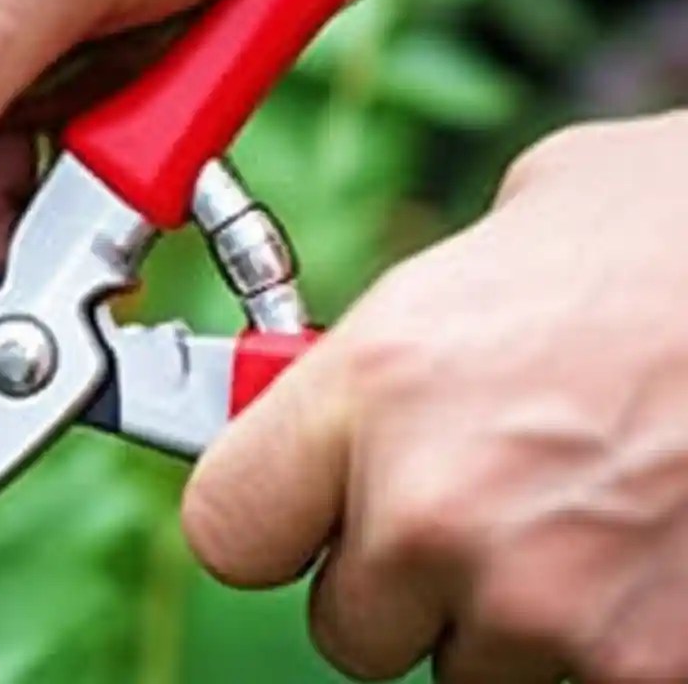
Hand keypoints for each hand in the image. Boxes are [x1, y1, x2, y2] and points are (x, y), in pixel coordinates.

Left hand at [183, 111, 687, 682]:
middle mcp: (436, 507)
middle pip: (345, 625)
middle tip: (470, 509)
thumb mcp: (490, 249)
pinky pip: (568, 683)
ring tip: (577, 516)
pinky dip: (596, 641)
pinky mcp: (642, 665)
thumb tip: (321, 381)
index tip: (297, 513)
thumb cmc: (668, 231)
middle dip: (398, 580)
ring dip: (502, 615)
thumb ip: (384, 348)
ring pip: (464, 667)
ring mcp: (544, 600)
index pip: (226, 530)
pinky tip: (639, 556)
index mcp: (373, 387)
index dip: (267, 523)